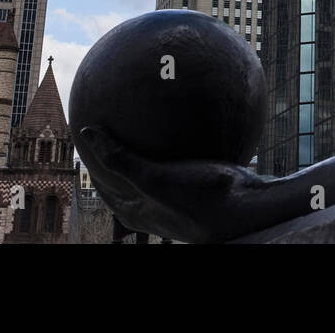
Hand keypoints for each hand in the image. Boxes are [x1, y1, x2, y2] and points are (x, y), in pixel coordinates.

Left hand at [77, 126, 269, 243]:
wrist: (247, 207)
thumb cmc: (197, 199)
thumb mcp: (152, 178)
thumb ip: (119, 157)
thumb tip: (86, 131)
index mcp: (140, 213)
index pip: (107, 192)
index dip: (96, 170)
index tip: (90, 145)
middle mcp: (159, 207)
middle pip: (133, 181)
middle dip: (125, 159)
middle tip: (119, 130)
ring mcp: (181, 197)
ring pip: (161, 170)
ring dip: (155, 150)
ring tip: (153, 122)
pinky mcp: (202, 185)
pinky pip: (185, 161)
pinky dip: (182, 144)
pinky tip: (188, 121)